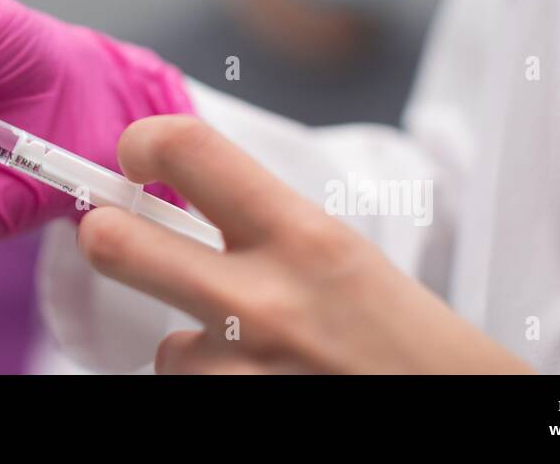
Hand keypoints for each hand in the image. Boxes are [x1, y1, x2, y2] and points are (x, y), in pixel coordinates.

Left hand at [77, 116, 530, 373]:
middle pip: (117, 243)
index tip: (135, 156)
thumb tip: (183, 196)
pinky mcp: (227, 416)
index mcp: (300, 236)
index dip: (142, 142)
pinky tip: (266, 386)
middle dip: (102, 232)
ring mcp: (238, 372)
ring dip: (198, 350)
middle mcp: (260, 302)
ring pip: (165, 348)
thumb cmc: (407, 343)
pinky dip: (215, 389)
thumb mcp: (342, 258)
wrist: (457, 411)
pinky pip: (186, 393)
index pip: (188, 149)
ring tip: (263, 358)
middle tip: (110, 232)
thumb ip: (264, 227)